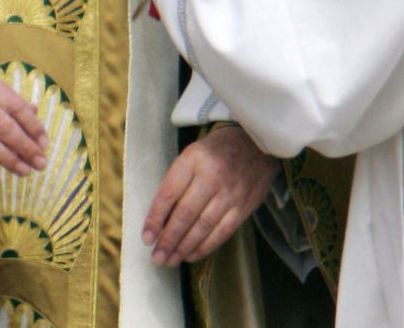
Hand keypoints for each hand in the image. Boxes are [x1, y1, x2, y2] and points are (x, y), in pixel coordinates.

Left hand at [143, 124, 278, 265]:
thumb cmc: (217, 150)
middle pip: (185, 214)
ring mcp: (231, 192)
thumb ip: (177, 181)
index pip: (168, 194)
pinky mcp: (244, 206)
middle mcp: (212, 175)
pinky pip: (223, 231)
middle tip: (157, 258)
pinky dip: (205, 246)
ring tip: (170, 260)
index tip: (146, 238)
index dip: (155, 219)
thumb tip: (159, 219)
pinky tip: (191, 255)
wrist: (258, 143)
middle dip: (168, 240)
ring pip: (203, 226)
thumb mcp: (193, 153)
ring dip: (184, 247)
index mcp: (193, 158)